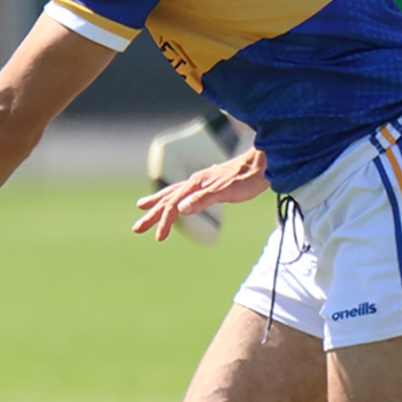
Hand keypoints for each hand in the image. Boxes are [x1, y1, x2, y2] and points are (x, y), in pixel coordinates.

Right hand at [133, 149, 269, 241]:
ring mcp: (202, 182)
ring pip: (174, 193)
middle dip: (152, 214)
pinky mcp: (210, 183)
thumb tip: (180, 209)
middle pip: (167, 199)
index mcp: (196, 185)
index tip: (159, 238)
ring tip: (143, 206)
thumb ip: (202, 200)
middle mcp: (195, 182)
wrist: (265, 163)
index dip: (164, 222)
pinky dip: (174, 197)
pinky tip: (178, 200)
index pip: (173, 205)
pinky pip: (185, 192)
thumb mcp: (226, 192)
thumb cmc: (248, 179)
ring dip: (158, 203)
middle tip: (137, 228)